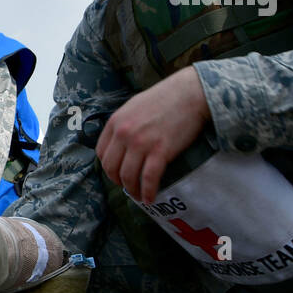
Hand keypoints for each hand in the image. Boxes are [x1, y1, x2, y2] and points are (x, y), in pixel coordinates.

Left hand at [96, 66, 209, 203]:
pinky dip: (148, 192)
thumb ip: (123, 124)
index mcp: (115, 122)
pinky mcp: (160, 151)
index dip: (108, 167)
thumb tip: (119, 142)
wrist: (190, 93)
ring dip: (132, 190)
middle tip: (127, 186)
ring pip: (128, 176)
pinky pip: (149, 178)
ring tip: (139, 195)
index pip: (101, 153)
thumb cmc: (165, 98)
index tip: (116, 172)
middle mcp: (124, 134)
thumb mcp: (134, 106)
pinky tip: (150, 198)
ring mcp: (141, 143)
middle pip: (112, 168)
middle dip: (118, 181)